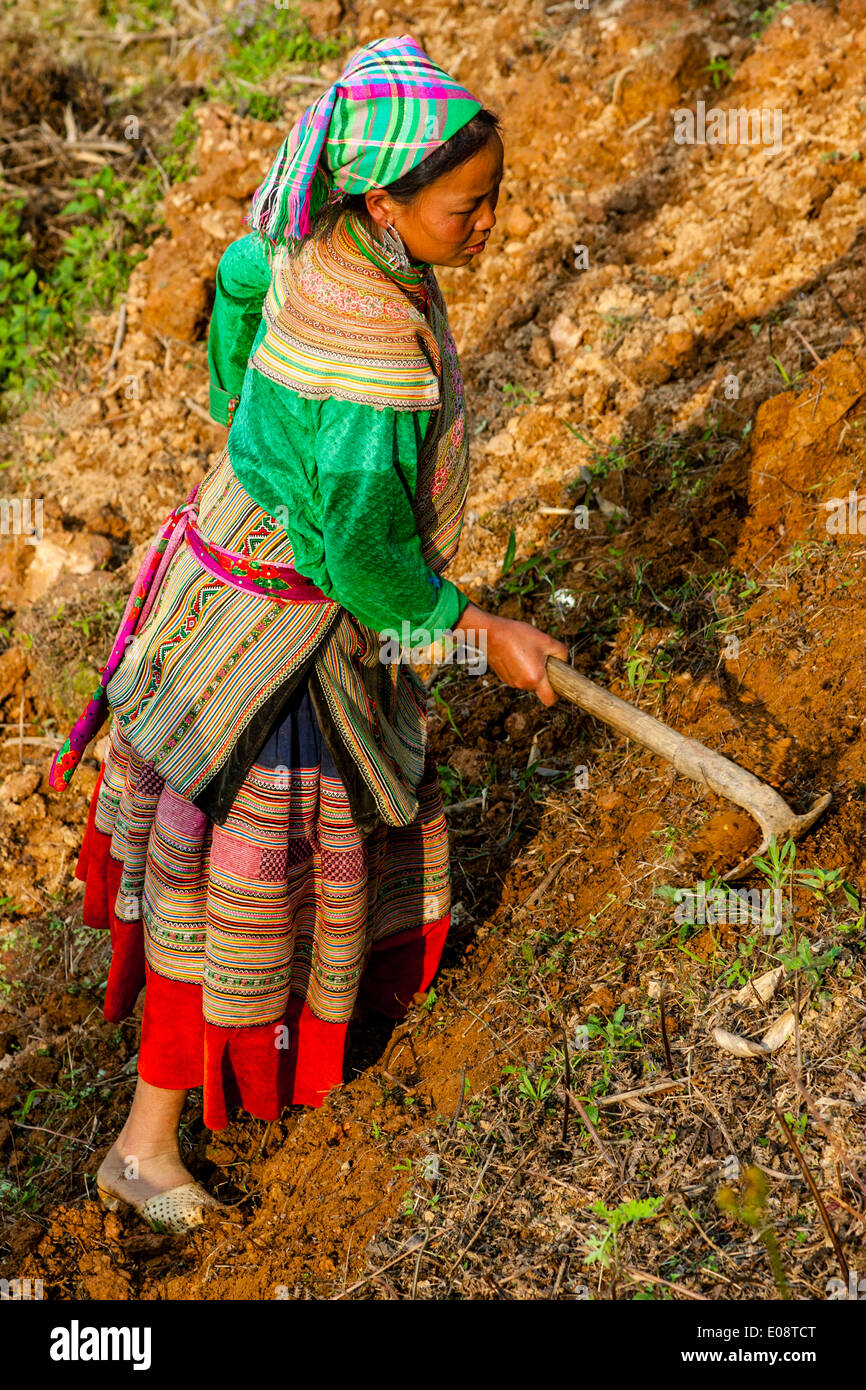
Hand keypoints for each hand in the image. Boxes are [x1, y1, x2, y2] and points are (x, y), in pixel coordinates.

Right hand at [455, 602, 569, 706]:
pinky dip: (520, 670)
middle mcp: (523, 684)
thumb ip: (561, 653)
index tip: (556, 685)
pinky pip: (518, 678)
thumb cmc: (518, 635)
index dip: (556, 696)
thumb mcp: (546, 640)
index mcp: (535, 678)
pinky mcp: (503, 678)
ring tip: (526, 653)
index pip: (549, 700)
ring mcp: (511, 682)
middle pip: (539, 689)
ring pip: (528, 683)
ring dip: (531, 672)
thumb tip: (565, 661)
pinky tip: (516, 654)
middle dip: (543, 677)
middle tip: (542, 659)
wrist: (490, 633)